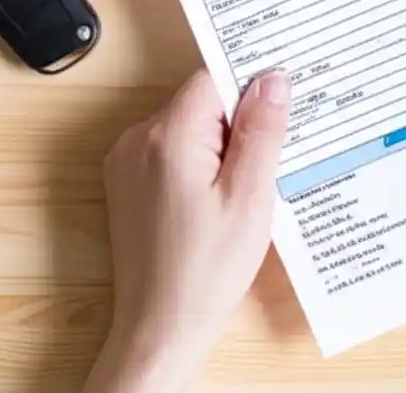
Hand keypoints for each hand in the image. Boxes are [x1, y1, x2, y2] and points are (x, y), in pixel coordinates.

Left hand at [86, 69, 290, 392]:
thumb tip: (273, 77)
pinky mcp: (127, 184)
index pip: (213, 78)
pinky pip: (171, 153)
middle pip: (200, 102)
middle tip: (266, 164)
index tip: (279, 109)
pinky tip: (217, 203)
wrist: (161, 326)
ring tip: (240, 192)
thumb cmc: (206, 271)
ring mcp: (126, 163)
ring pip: (187, 128)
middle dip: (238, 124)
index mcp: (168, 135)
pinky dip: (198, 166)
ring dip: (220, 147)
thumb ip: (261, 131)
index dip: (250, 89)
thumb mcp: (250, 197)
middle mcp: (137, 140)